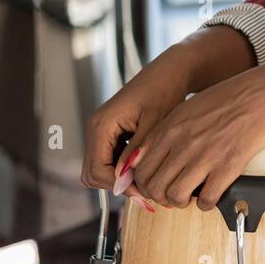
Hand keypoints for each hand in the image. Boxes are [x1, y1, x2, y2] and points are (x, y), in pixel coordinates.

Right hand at [81, 43, 200, 206]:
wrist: (170, 72)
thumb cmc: (164, 92)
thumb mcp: (153, 126)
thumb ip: (135, 153)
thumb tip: (122, 182)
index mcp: (101, 125)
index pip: (97, 171)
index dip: (118, 185)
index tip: (144, 191)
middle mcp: (96, 128)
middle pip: (93, 174)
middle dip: (117, 185)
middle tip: (146, 191)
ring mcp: (101, 131)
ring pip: (101, 170)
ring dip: (121, 179)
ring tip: (149, 180)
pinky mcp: (111, 133)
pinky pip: (110, 160)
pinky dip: (124, 169)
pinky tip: (146, 167)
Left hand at [115, 66, 264, 211]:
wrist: (260, 94)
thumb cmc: (226, 100)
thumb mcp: (185, 110)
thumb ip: (163, 133)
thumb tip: (144, 157)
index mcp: (169, 129)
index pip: (139, 170)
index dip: (145, 185)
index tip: (157, 186)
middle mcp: (182, 143)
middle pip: (154, 187)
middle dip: (161, 197)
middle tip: (173, 195)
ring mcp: (204, 155)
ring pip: (175, 197)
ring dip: (181, 202)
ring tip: (191, 197)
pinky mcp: (227, 166)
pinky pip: (206, 200)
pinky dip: (206, 204)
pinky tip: (211, 195)